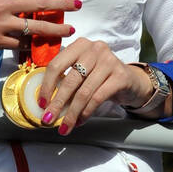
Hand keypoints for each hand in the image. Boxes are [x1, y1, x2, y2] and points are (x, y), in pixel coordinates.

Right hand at [0, 0, 79, 51]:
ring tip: (68, 31)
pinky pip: (18, 44)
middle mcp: (2, 5)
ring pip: (35, 27)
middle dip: (61, 3)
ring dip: (54, 30)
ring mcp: (1, 25)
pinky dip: (29, 46)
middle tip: (76, 4)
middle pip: (39, 2)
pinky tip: (37, 47)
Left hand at [34, 39, 167, 132]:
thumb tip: (45, 103)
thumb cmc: (100, 77)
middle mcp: (95, 49)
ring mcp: (109, 61)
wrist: (130, 80)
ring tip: (65, 126)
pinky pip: (97, 98)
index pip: (56, 65)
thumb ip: (65, 79)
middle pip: (69, 80)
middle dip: (57, 103)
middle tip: (49, 119)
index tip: (41, 104)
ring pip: (84, 92)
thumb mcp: (82, 71)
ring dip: (72, 113)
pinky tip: (80, 121)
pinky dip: (86, 112)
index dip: (46, 86)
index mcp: (80, 45)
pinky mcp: (120, 76)